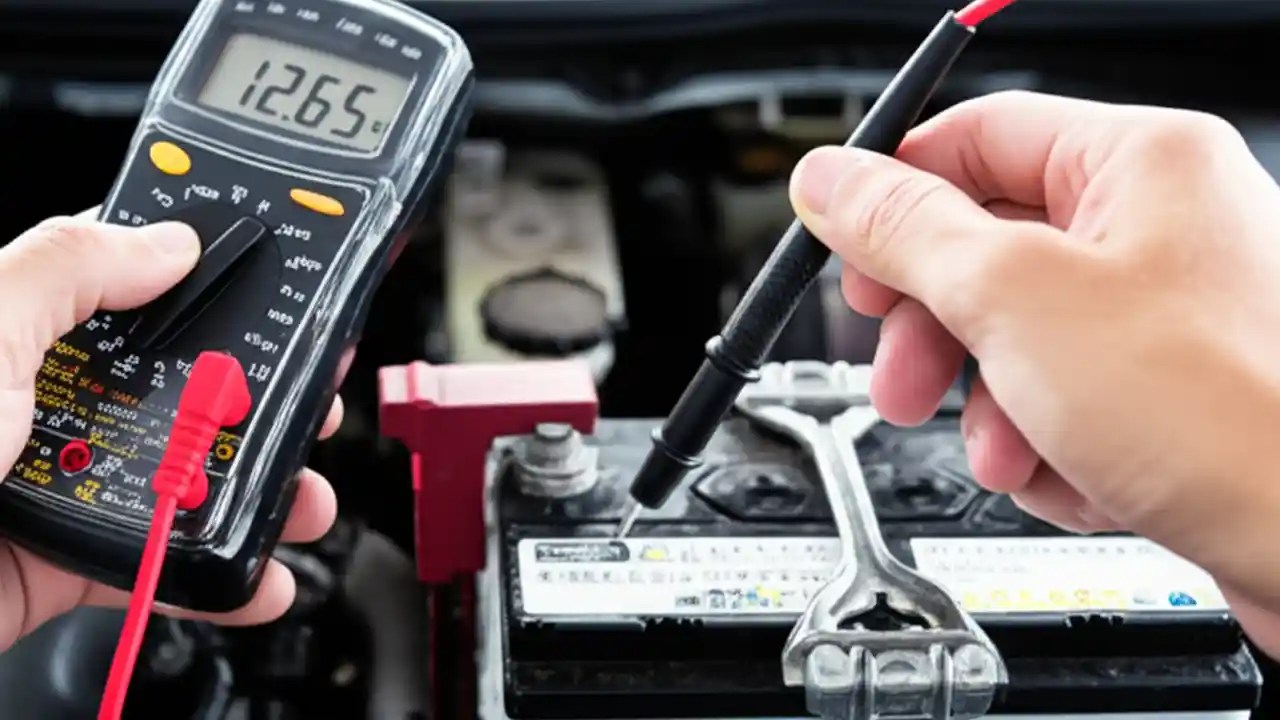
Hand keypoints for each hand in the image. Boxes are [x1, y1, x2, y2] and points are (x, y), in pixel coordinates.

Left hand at [0, 212, 342, 651]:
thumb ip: (68, 268)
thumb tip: (163, 236)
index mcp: (26, 328)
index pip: (140, 287)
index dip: (219, 287)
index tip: (284, 296)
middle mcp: (48, 400)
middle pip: (184, 387)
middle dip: (261, 399)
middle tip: (307, 406)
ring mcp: (61, 479)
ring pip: (185, 477)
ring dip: (259, 492)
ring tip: (301, 500)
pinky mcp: (68, 559)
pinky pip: (161, 564)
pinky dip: (220, 577)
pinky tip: (257, 576)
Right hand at [789, 91, 1279, 655]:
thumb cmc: (1223, 415)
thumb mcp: (1014, 300)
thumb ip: (905, 232)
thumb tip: (830, 181)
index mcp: (1139, 163)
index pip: (974, 141)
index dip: (893, 197)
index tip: (841, 250)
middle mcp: (1163, 226)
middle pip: (989, 250)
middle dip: (936, 331)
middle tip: (902, 379)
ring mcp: (1173, 315)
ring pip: (1022, 338)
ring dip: (991, 407)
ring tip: (1005, 454)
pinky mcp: (1175, 396)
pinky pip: (1067, 400)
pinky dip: (1049, 446)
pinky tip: (1072, 480)